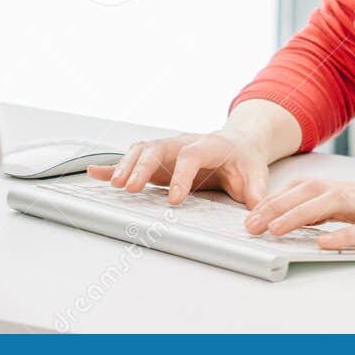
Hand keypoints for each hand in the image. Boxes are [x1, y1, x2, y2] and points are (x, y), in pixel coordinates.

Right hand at [85, 130, 271, 206]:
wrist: (239, 143)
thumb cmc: (244, 159)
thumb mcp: (256, 174)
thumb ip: (257, 191)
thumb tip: (259, 212)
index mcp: (209, 144)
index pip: (191, 155)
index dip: (181, 175)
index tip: (175, 199)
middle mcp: (183, 142)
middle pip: (159, 148)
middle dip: (143, 166)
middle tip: (132, 188)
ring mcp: (168, 149)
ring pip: (142, 150)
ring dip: (127, 166)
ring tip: (116, 186)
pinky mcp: (157, 159)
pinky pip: (132, 159)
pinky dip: (113, 166)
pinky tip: (95, 173)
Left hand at [242, 178, 354, 252]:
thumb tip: (324, 228)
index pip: (313, 186)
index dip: (282, 196)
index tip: (256, 209)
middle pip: (314, 192)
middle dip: (278, 206)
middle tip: (251, 223)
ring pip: (334, 205)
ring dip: (299, 217)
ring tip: (274, 230)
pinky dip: (343, 236)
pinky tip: (324, 243)